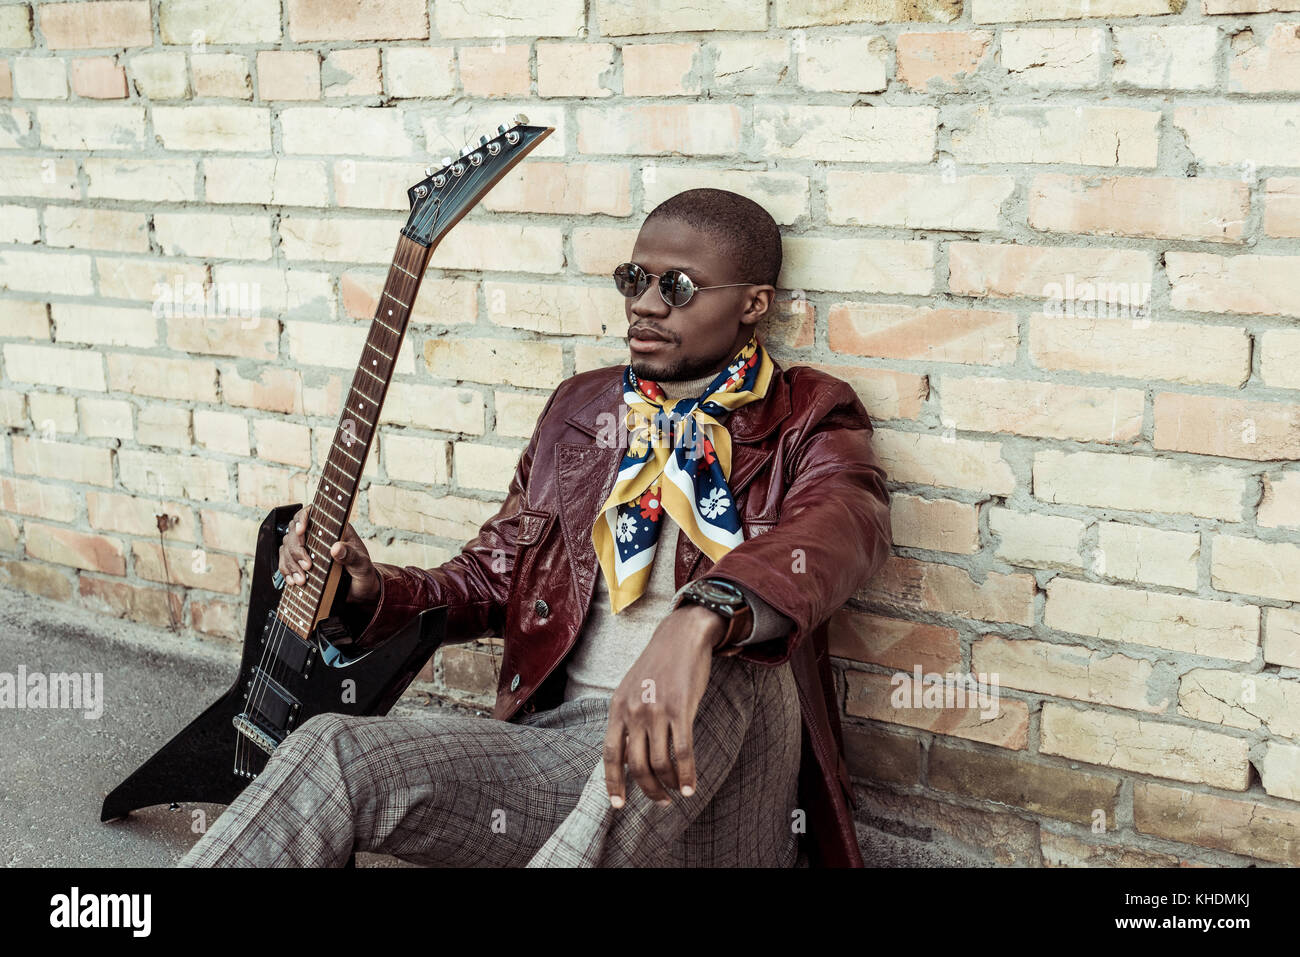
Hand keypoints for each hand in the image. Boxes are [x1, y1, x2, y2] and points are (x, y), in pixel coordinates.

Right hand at [277, 505, 379, 602]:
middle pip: (294, 532)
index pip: (312, 512)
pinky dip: (287, 572)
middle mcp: (318, 534)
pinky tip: (293, 581)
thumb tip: (336, 548)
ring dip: (291, 564)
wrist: (360, 588)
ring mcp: (307, 548)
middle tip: (307, 566)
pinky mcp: (301, 562)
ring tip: (302, 580)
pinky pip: (285, 562)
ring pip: (287, 548)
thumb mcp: (362, 563)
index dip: (302, 518)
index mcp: (334, 527)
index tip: (301, 530)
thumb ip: (351, 555)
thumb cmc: (363, 570)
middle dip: (296, 550)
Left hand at [603, 603, 725, 808]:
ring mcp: (656, 710)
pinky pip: (683, 752)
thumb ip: (626, 718)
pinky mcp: (681, 709)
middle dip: (648, 790)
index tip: (618, 805)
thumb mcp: (631, 688)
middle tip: (660, 801)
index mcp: (617, 707)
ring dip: (669, 785)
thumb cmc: (657, 665)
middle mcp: (633, 711)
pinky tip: (691, 786)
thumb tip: (626, 754)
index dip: (613, 784)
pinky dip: (687, 774)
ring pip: (660, 763)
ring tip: (677, 792)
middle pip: (637, 765)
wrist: (681, 636)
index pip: (611, 755)